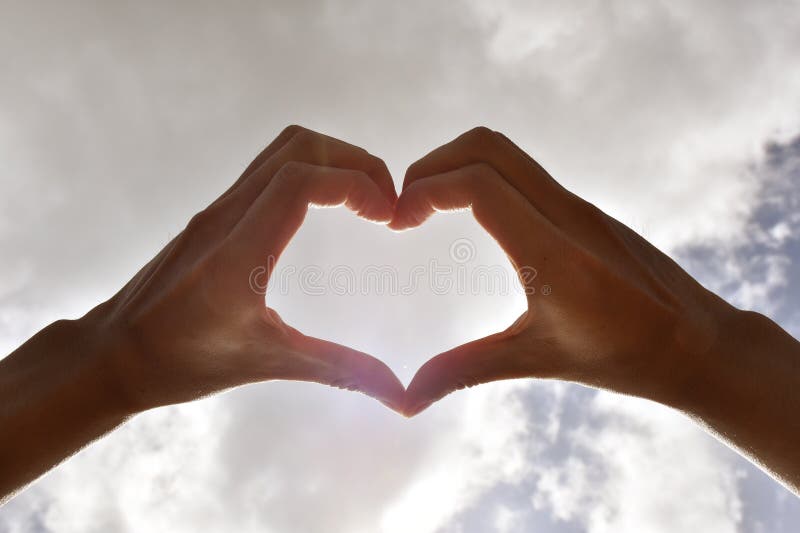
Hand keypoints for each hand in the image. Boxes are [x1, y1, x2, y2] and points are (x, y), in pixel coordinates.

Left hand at [89, 125, 404, 412]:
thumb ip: (338, 369)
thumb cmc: (181, 363)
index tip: (387, 214)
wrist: (112, 354)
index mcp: (237, 253)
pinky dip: (310, 170)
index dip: (355, 182)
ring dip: (332, 160)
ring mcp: (216, 210)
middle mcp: (224, 217)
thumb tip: (400, 394)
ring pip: (282, 149)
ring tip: (365, 197)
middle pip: (298, 148)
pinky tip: (328, 207)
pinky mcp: (214, 214)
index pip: (301, 181)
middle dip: (355, 162)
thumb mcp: (266, 364)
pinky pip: (268, 168)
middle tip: (386, 201)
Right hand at [391, 127, 736, 415]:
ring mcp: (579, 205)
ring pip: (506, 151)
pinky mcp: (583, 208)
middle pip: (486, 147)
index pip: (478, 184)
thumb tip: (406, 399)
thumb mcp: (537, 360)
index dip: (426, 189)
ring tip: (428, 205)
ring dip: (457, 164)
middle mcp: (567, 214)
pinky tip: (471, 214)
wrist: (698, 342)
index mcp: (554, 254)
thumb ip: (465, 371)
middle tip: (406, 206)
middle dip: (432, 165)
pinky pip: (523, 171)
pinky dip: (483, 175)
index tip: (400, 222)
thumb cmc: (624, 357)